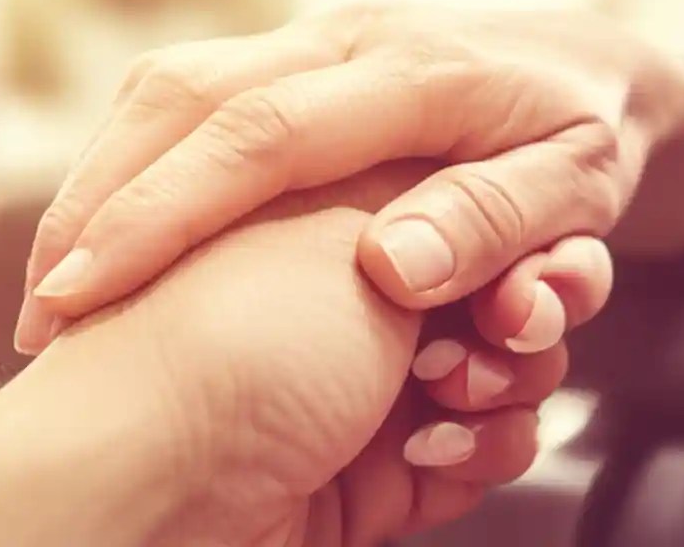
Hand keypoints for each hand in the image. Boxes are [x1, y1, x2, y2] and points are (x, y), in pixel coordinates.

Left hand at [0, 163, 599, 546]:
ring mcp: (354, 383)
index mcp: (312, 210)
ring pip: (492, 370)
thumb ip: (423, 192)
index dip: (494, 216)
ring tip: (452, 392)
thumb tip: (488, 186)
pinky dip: (475, 449)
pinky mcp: (373, 468)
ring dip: (498, 382)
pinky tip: (440, 450)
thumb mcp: (332, 223)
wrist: (166, 497)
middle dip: (511, 301)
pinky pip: (471, 448)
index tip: (517, 233)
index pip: (444, 195)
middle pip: (482, 282)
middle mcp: (332, 291)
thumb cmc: (228, 338)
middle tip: (503, 316)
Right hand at [15, 5, 683, 353]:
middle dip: (100, 199)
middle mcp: (345, 39)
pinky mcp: (289, 56)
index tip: (84, 290)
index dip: (165, 213)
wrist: (593, 67)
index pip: (264, 136)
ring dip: (98, 182)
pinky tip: (101, 232)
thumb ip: (496, 222)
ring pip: (168, 88)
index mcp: (414, 69)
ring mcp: (310, 39)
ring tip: (54, 283)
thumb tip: (391, 267)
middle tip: (44, 306)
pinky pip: (181, 95)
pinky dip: (127, 164)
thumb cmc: (588, 140)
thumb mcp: (580, 188)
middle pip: (185, 97)